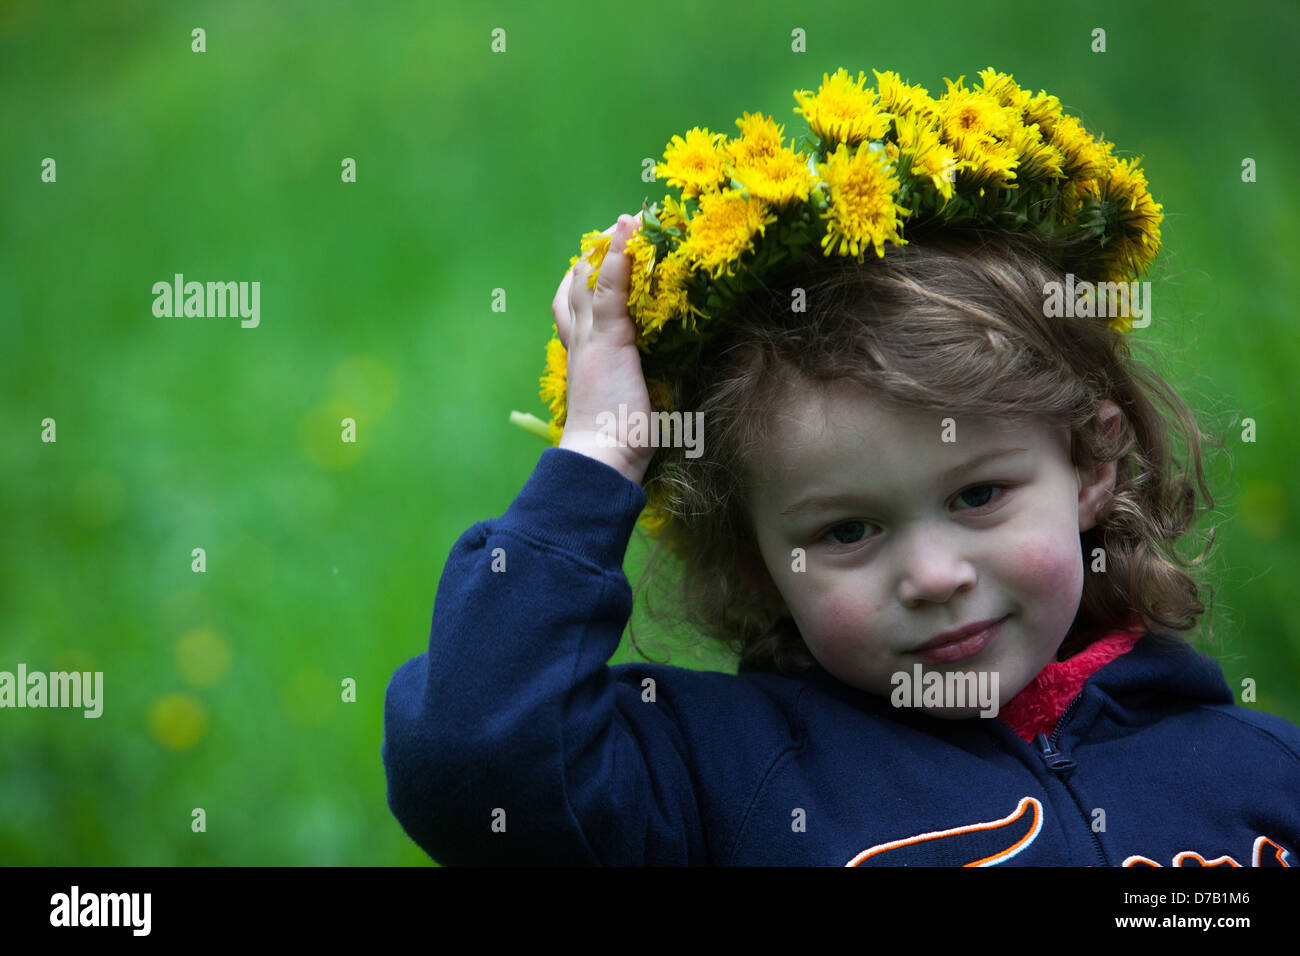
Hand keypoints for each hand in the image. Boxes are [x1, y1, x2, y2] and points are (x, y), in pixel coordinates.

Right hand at [552, 213, 655, 485]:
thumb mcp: (627, 401)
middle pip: (577, 282)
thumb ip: (638, 382)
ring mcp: (592, 336)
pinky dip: (619, 254)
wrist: (601, 458)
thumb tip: (666, 383)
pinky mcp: (609, 338)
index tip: (608, 259)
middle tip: (624, 231)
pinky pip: (611, 288)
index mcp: (582, 355)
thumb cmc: (618, 441)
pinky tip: (629, 228)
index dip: (588, 278)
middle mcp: (580, 340)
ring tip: (632, 221)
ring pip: (591, 277)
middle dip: (597, 253)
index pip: (574, 304)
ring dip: (610, 244)